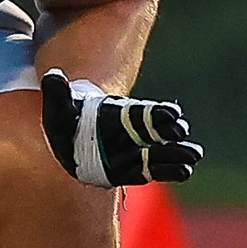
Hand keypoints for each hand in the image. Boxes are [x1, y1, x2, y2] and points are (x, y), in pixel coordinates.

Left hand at [40, 69, 200, 186]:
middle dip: (170, 132)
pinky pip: (152, 170)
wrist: (69, 142)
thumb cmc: (67, 122)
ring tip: (193, 156)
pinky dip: (168, 170)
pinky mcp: (133, 169)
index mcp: (119, 114)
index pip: (142, 112)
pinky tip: (184, 172)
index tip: (172, 115)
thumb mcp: (58, 109)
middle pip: (156, 131)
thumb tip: (52, 76)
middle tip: (183, 133)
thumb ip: (58, 94)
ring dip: (176, 154)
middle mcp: (132, 131)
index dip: (157, 114)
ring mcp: (135, 151)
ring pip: (159, 151)